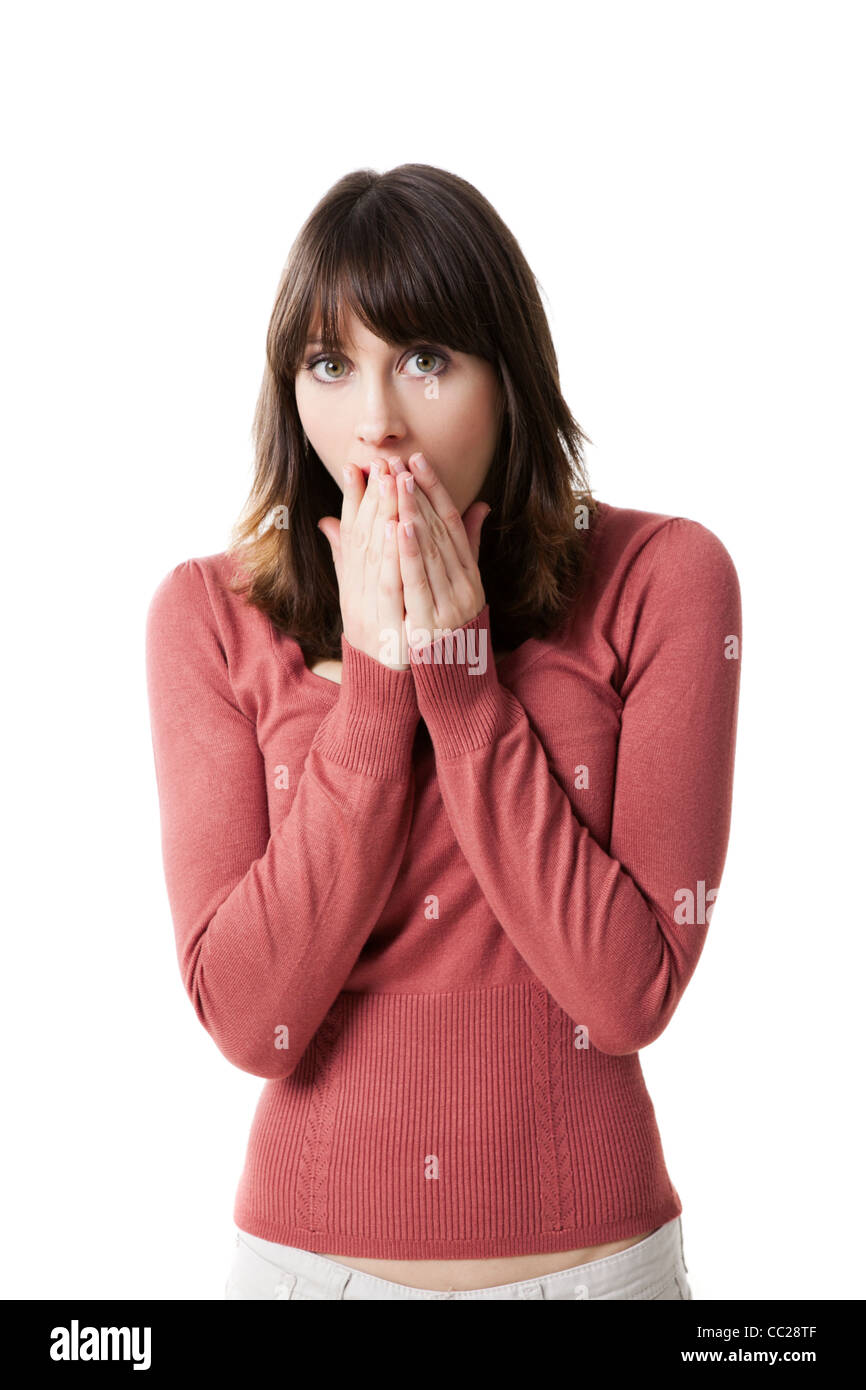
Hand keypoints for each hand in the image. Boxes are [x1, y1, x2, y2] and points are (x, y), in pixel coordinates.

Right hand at [316, 459, 410, 669]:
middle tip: (378, 461)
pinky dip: (395, 554)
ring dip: (382, 514)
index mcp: (352, 588)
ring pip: (375, 555)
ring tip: (390, 482)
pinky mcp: (387, 626)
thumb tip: (328, 521)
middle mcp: (354, 596)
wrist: (380, 694)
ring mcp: (368, 611)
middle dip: (372, 497)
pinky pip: (391, 585)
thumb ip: (350, 561)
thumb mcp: (363, 600)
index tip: (357, 466)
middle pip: (362, 539)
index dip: (354, 500)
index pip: (351, 536)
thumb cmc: (380, 643)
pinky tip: (401, 527)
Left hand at [383, 452, 490, 657]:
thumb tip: (480, 505)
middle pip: (440, 531)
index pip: (453, 521)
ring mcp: (451, 604)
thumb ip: (467, 547)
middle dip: (419, 493)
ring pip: (431, 551)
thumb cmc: (454, 633)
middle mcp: (464, 585)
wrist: (457, 683)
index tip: (417, 460)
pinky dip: (409, 552)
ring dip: (413, 513)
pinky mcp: (433, 622)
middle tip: (400, 462)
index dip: (436, 489)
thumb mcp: (463, 588)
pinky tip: (398, 526)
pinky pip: (418, 581)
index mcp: (470, 574)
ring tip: (399, 484)